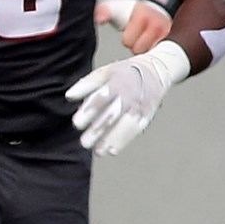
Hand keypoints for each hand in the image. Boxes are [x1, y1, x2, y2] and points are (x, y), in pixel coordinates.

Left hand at [65, 40, 190, 156]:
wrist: (155, 72)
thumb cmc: (123, 73)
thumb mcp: (104, 72)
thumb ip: (86, 85)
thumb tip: (69, 96)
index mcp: (117, 82)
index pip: (101, 98)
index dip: (89, 111)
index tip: (76, 124)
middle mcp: (130, 96)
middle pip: (113, 115)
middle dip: (98, 130)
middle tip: (84, 143)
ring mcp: (140, 107)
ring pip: (126, 125)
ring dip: (111, 140)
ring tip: (98, 152)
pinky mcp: (147, 116)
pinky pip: (136, 130)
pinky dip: (124, 141)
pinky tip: (112, 151)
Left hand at [95, 0, 171, 54]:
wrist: (155, 11)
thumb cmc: (131, 13)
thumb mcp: (115, 8)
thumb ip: (103, 12)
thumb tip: (98, 18)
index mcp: (143, 15)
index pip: (128, 42)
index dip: (127, 39)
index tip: (131, 30)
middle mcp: (159, 24)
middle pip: (139, 50)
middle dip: (136, 46)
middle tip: (140, 36)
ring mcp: (170, 34)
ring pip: (151, 56)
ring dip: (147, 51)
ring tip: (148, 40)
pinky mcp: (178, 43)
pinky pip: (163, 59)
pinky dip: (158, 55)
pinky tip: (157, 46)